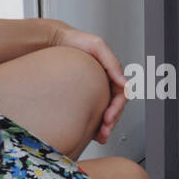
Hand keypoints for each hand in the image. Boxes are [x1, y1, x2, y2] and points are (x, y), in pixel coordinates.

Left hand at [48, 21, 127, 144]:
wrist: (54, 42)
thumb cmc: (76, 41)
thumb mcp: (97, 46)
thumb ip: (112, 63)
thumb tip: (124, 82)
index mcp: (111, 73)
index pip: (121, 95)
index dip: (116, 109)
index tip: (108, 118)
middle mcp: (104, 82)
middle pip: (114, 107)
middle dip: (111, 122)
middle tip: (104, 132)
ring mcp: (94, 89)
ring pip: (104, 112)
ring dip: (104, 126)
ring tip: (99, 137)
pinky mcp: (81, 95)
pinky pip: (91, 111)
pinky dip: (93, 123)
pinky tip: (90, 132)